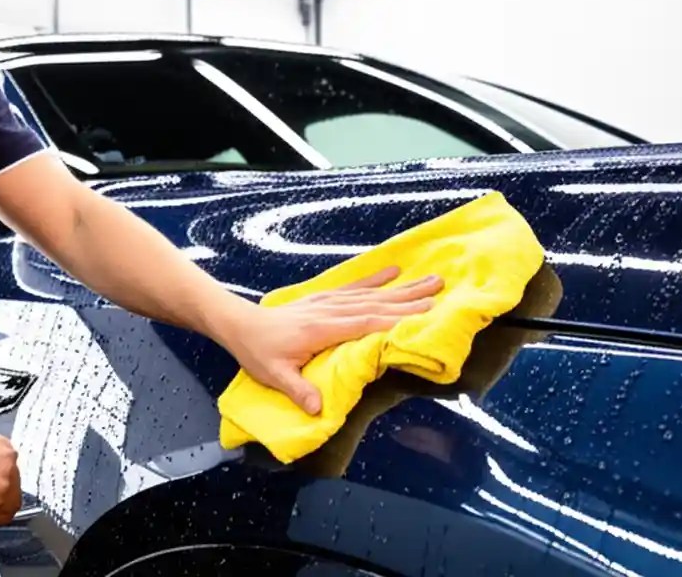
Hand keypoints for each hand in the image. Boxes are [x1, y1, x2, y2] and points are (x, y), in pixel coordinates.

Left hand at [219, 266, 442, 415]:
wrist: (240, 324)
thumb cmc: (257, 352)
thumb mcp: (274, 376)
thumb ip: (298, 390)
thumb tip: (319, 410)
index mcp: (321, 329)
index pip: (365, 323)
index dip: (395, 319)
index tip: (425, 314)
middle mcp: (328, 311)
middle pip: (376, 304)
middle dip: (409, 299)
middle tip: (441, 291)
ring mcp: (327, 301)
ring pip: (370, 294)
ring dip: (401, 288)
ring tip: (430, 280)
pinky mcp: (323, 298)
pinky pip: (354, 287)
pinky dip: (375, 279)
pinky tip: (393, 272)